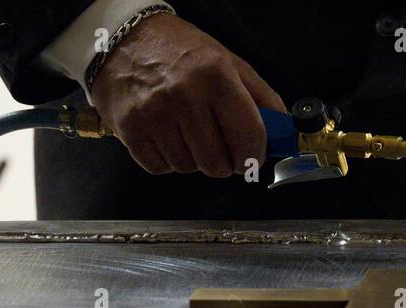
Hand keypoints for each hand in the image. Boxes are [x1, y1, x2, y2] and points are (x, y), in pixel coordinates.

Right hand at [91, 13, 285, 177]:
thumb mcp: (227, 61)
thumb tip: (283, 132)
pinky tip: (165, 136)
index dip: (254, 156)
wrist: (122, 40)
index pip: (248, 135)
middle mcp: (184, 95)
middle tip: (216, 145)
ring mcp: (154, 115)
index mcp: (215, 75)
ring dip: (192, 159)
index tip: (251, 159)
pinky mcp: (131, 131)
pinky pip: (160, 168)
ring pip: (188, 168)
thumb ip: (260, 97)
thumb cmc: (178, 51)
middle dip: (222, 161)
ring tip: (185, 131)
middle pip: (216, 163)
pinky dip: (167, 160)